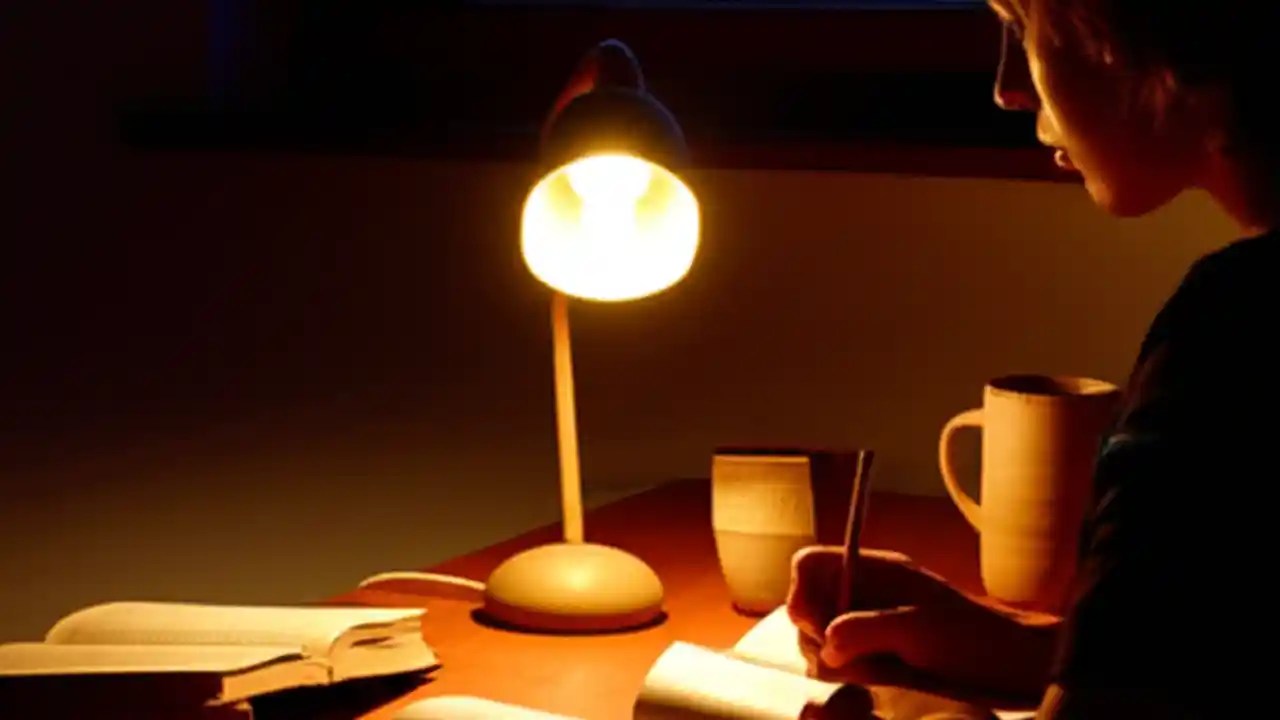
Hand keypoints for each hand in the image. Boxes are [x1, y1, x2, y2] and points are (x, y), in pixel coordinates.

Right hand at [786, 546, 1060, 698]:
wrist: (1016, 667)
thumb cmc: (976, 639)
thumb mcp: (919, 630)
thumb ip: (863, 629)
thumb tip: (827, 646)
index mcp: (873, 570)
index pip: (808, 566)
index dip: (803, 595)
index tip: (825, 629)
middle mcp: (865, 594)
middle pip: (807, 609)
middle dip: (821, 638)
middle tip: (856, 659)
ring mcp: (870, 626)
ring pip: (821, 643)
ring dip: (839, 663)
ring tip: (878, 673)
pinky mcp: (878, 656)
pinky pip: (842, 666)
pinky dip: (852, 677)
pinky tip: (882, 684)